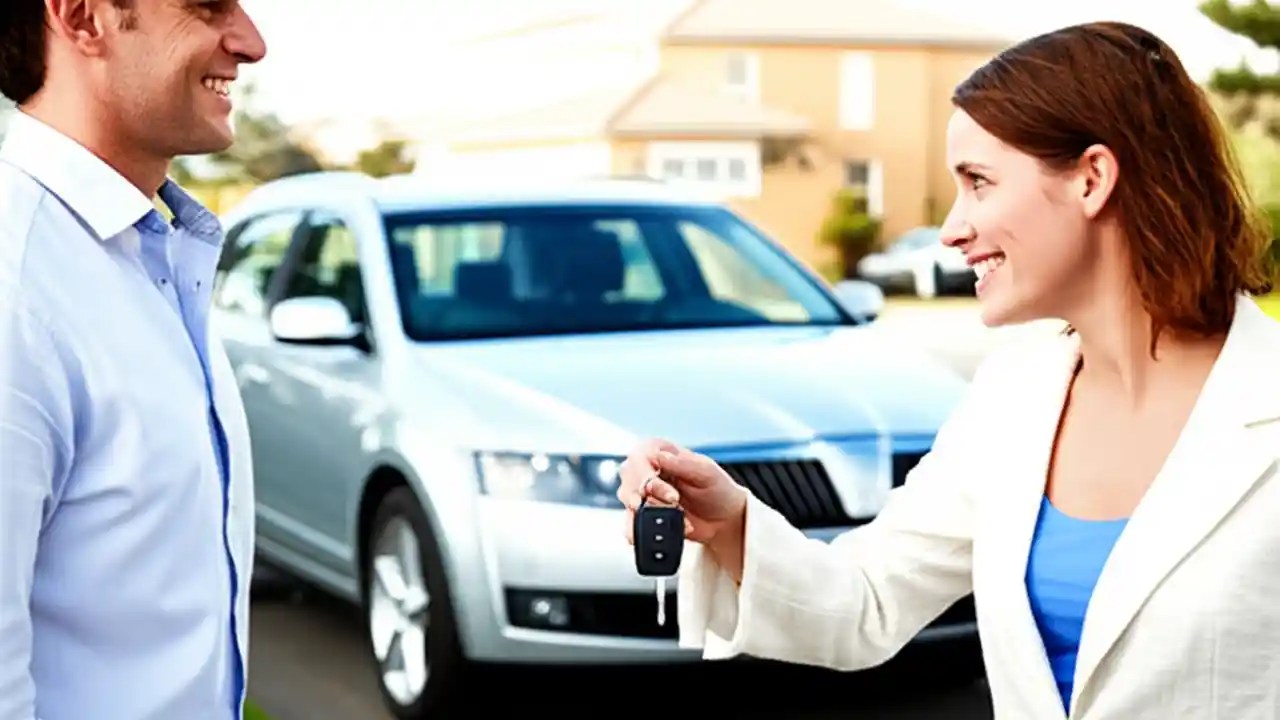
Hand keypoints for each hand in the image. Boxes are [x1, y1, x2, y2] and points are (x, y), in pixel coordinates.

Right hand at [617, 438, 747, 545]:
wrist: (724, 519)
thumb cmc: (717, 488)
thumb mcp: (706, 472)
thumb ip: (682, 463)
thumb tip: (659, 455)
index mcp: (659, 451)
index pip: (639, 458)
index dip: (649, 477)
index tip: (671, 494)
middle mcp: (646, 471)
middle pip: (630, 481)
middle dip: (651, 498)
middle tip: (674, 505)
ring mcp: (642, 495)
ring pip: (630, 503)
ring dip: (653, 515)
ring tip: (679, 519)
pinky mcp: (643, 516)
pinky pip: (631, 525)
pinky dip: (645, 531)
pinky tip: (662, 533)